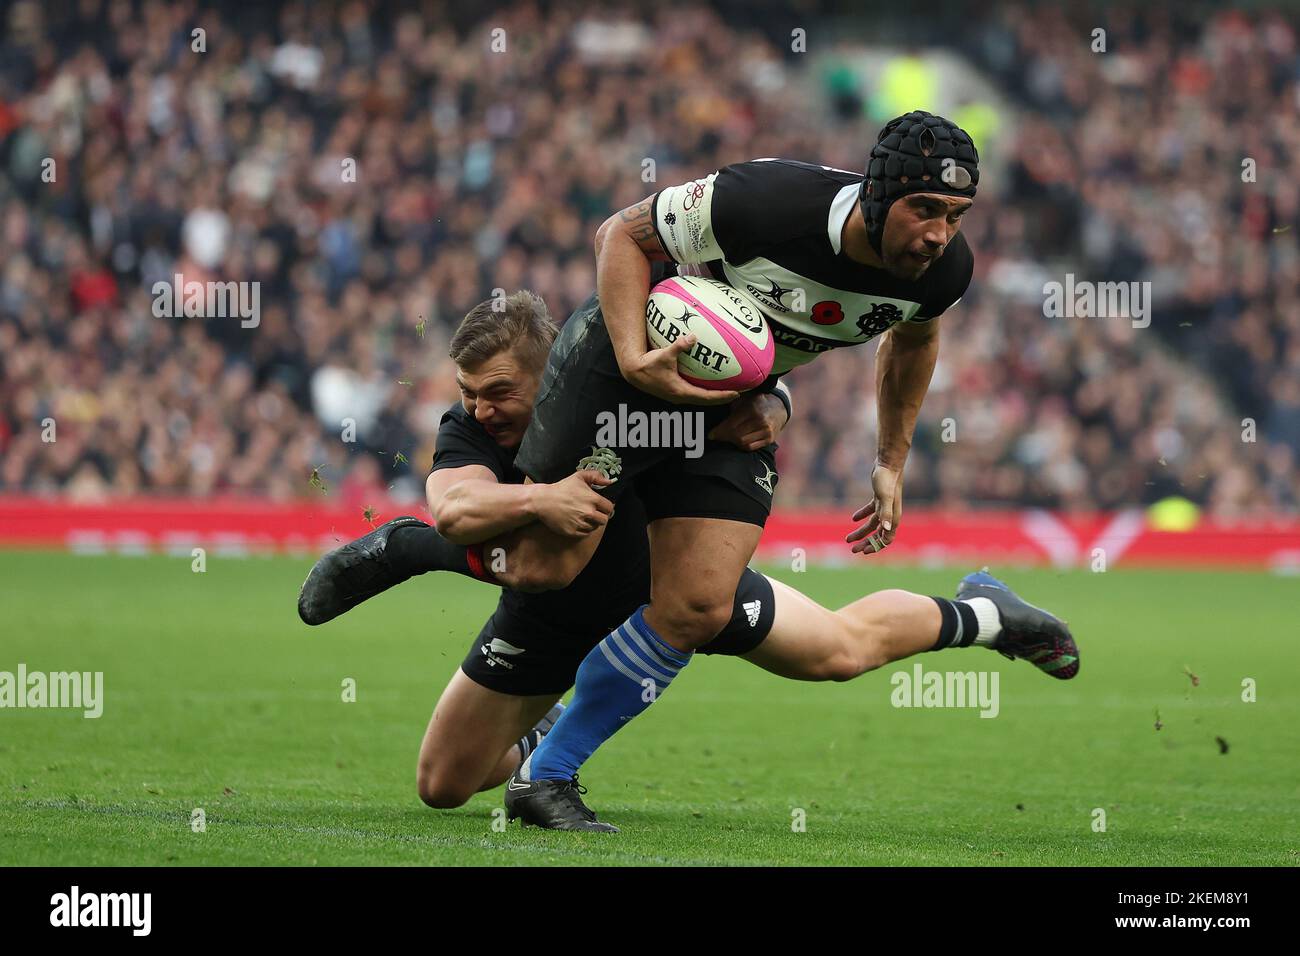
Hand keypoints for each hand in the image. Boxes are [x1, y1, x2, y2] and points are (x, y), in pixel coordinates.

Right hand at [532, 470, 614, 536]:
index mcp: (592, 499)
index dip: (606, 507)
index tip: (601, 506)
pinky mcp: (572, 532)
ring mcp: (580, 523)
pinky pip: (585, 534)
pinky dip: (584, 529)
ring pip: (595, 527)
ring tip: (583, 516)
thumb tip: (609, 482)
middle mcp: (588, 512)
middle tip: (593, 512)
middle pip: (604, 520)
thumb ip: (596, 476)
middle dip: (600, 516)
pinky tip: (578, 522)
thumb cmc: (562, 488)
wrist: (543, 501)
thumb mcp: (579, 476)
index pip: (609, 508)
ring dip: (592, 523)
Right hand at [619, 334, 739, 405]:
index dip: (722, 396)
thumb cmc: (648, 364)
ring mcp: (677, 396)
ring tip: (727, 390)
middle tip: (737, 393)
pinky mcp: (674, 392)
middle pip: (707, 401)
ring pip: (700, 399)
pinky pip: (694, 393)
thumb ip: (679, 346)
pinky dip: (704, 391)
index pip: (707, 397)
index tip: (736, 393)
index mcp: (681, 391)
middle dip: (722, 398)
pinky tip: (709, 382)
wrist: (633, 372)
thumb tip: (693, 336)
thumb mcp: (664, 354)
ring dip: (714, 396)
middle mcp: (680, 397)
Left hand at [708, 391, 786, 450]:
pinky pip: (750, 447)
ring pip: (743, 443)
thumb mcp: (743, 399)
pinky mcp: (770, 439)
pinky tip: (738, 440)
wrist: (778, 407)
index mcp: (752, 409)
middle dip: (724, 437)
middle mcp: (761, 421)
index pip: (732, 425)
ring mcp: (767, 431)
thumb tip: (713, 418)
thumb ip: (730, 407)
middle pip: (736, 436)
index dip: (720, 431)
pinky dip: (742, 445)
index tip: (711, 435)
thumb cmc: (755, 402)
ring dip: (732, 441)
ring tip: (727, 437)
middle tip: (716, 436)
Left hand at [846, 463, 902, 554]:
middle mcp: (890, 514)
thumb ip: (886, 513)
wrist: (888, 463)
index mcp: (894, 517)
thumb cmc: (887, 479)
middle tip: (852, 550)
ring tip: (847, 539)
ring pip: (872, 524)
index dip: (875, 547)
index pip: (886, 539)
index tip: (863, 551)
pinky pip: (870, 511)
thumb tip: (886, 529)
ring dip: (861, 532)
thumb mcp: (884, 497)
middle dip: (866, 543)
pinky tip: (853, 518)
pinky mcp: (879, 498)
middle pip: (878, 535)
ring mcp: (884, 506)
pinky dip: (862, 515)